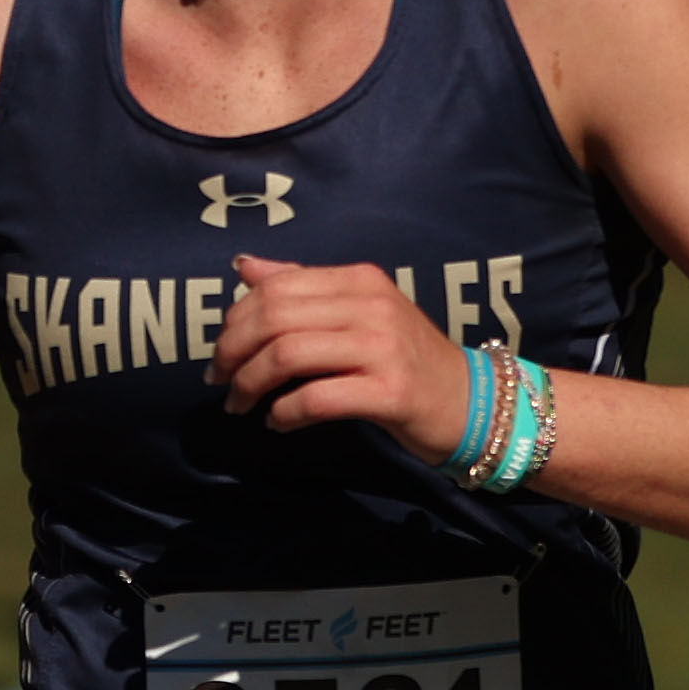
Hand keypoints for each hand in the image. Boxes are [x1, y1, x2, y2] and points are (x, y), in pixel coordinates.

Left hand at [206, 255, 472, 457]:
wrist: (469, 402)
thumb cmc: (406, 359)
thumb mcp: (359, 312)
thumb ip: (304, 288)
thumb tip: (244, 266)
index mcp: (359, 280)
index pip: (276, 288)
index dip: (235, 320)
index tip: (222, 353)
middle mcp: (371, 306)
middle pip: (274, 319)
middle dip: (233, 353)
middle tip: (220, 381)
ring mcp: (383, 348)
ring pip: (287, 356)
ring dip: (250, 385)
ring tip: (240, 405)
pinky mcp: (390, 392)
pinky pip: (315, 398)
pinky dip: (284, 413)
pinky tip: (277, 423)